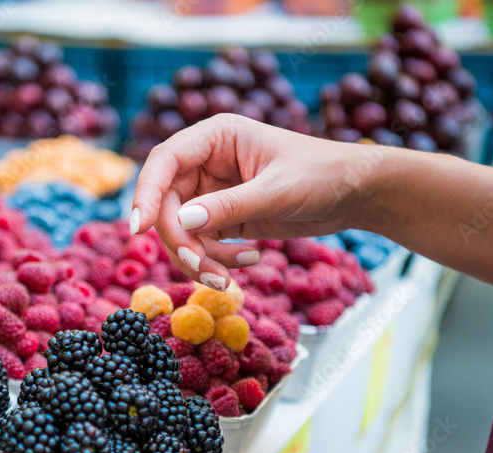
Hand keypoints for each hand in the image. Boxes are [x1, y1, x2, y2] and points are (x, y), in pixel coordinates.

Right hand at [131, 113, 374, 289]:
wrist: (353, 193)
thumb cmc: (322, 175)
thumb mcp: (277, 190)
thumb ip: (230, 206)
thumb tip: (182, 221)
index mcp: (215, 137)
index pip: (164, 162)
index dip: (146, 194)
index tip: (139, 228)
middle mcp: (206, 162)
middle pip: (166, 205)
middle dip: (181, 241)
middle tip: (204, 269)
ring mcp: (211, 193)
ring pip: (180, 231)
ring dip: (199, 258)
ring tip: (231, 275)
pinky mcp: (222, 219)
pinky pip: (201, 244)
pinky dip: (216, 261)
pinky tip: (251, 259)